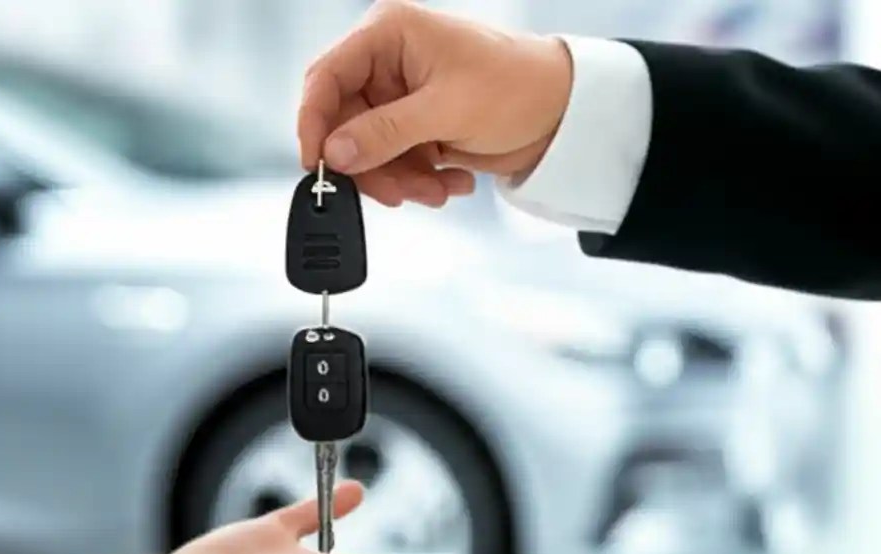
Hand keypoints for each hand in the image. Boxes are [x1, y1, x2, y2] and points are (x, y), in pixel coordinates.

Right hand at [297, 0, 572, 207]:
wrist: (566, 113)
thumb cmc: (519, 85)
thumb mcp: (448, 110)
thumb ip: (385, 133)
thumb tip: (336, 153)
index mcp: (389, 33)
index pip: (326, 76)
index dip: (314, 123)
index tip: (318, 165)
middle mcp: (388, 61)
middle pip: (345, 123)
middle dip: (370, 164)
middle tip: (395, 192)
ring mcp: (401, 96)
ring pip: (368, 150)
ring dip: (398, 179)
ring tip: (435, 190)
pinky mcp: (416, 126)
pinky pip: (393, 160)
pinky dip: (416, 179)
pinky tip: (449, 181)